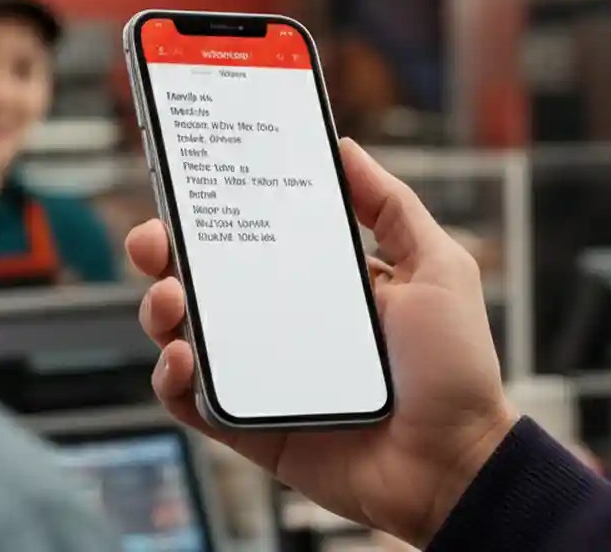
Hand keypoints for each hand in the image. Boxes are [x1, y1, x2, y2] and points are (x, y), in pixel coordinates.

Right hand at [126, 139, 519, 546]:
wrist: (455, 462)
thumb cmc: (454, 368)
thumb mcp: (436, 267)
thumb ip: (391, 206)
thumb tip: (344, 148)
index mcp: (318, 283)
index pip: (252, 237)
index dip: (215, 210)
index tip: (189, 182)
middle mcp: (282, 322)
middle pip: (204, 280)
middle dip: (165, 253)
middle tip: (155, 240)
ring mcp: (262, 374)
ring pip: (186, 334)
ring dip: (162, 310)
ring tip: (172, 299)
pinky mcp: (250, 424)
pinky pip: (192, 400)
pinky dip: (172, 379)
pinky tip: (183, 358)